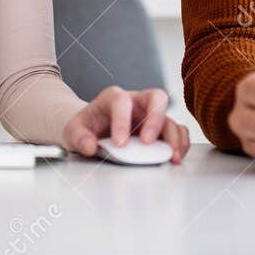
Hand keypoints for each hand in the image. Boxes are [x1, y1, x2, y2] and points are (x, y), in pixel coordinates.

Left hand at [63, 86, 190, 163]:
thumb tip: (90, 146)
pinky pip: (178, 130)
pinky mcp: (161, 129)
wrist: (93, 130)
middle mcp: (137, 102)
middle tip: (148, 143)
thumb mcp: (73, 130)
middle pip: (155, 97)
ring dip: (173, 137)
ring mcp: (151, 115)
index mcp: (113, 98)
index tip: (119, 144)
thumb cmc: (87, 127)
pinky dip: (181, 143)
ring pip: (170, 116)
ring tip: (171, 156)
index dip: (121, 121)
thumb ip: (78, 137)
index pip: (121, 101)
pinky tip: (176, 157)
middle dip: (154, 119)